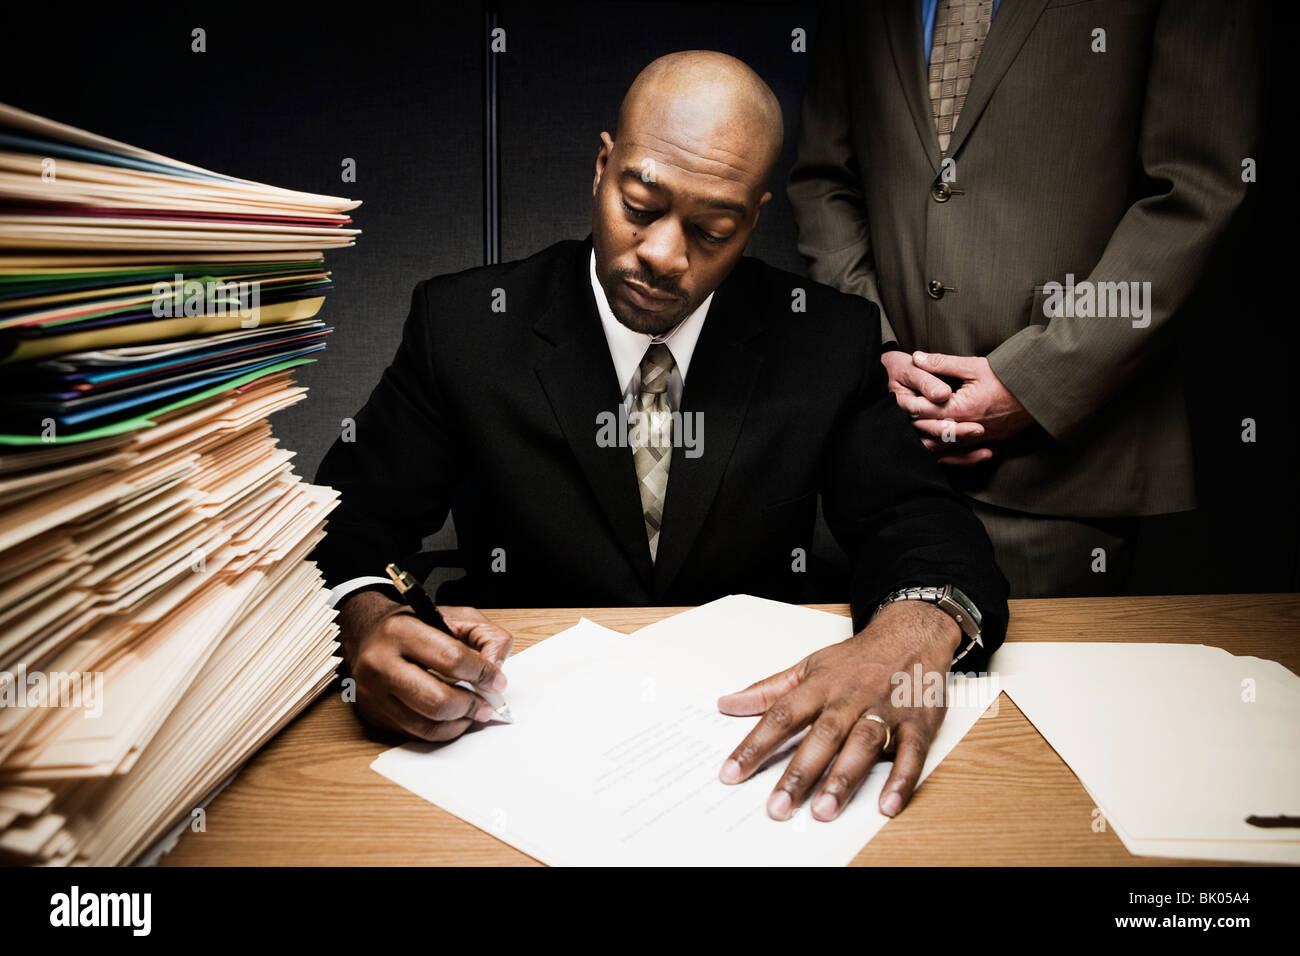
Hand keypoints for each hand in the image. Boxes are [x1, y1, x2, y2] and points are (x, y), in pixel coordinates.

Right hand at [337, 590, 512, 741]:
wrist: (367, 635)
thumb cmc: (415, 626)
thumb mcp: (455, 617)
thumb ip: (486, 637)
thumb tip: (496, 673)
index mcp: (400, 631)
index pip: (451, 659)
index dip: (483, 674)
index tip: (497, 681)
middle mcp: (380, 663)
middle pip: (437, 700)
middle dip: (471, 705)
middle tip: (486, 704)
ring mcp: (373, 693)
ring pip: (427, 724)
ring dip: (459, 722)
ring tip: (472, 711)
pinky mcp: (372, 714)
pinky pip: (416, 734)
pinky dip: (442, 730)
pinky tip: (453, 717)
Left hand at [716, 600, 959, 821]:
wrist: (911, 635)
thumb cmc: (856, 659)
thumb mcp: (808, 666)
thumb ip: (768, 689)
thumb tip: (726, 704)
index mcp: (819, 686)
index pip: (781, 717)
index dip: (755, 745)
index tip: (732, 773)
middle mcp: (849, 699)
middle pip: (822, 736)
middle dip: (799, 773)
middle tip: (778, 807)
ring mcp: (885, 711)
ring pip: (862, 744)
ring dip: (843, 778)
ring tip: (824, 810)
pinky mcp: (917, 724)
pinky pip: (911, 754)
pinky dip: (901, 779)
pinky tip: (887, 805)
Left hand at [895, 351, 1032, 463]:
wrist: (1041, 391)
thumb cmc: (1008, 376)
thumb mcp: (973, 365)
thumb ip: (941, 363)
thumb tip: (916, 357)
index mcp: (960, 410)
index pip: (922, 411)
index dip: (906, 404)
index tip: (896, 395)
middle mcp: (966, 429)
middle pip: (929, 430)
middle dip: (913, 422)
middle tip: (898, 411)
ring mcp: (978, 438)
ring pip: (943, 444)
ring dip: (928, 435)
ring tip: (913, 426)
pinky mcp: (988, 441)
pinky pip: (960, 451)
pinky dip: (947, 446)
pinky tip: (936, 439)